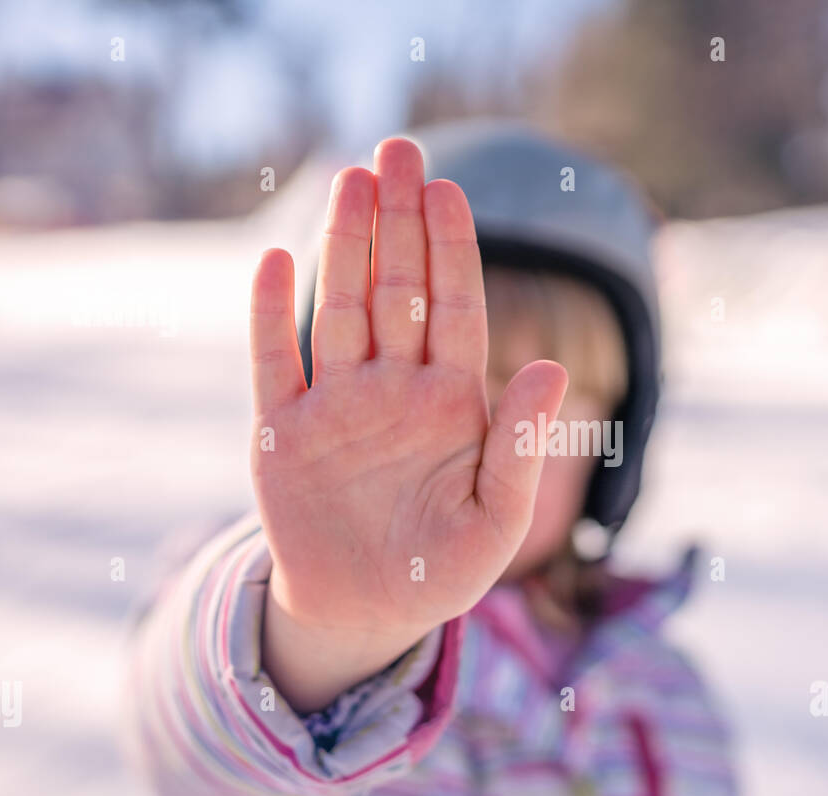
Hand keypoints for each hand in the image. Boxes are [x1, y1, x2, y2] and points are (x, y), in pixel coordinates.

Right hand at [248, 138, 566, 711]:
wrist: (367, 614)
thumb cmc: (443, 573)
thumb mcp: (497, 522)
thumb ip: (521, 446)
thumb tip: (556, 368)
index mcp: (452, 405)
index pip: (456, 309)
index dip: (452, 250)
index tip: (450, 189)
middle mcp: (395, 390)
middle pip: (399, 289)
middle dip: (400, 221)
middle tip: (399, 148)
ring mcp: (337, 406)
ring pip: (341, 308)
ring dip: (344, 245)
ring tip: (351, 179)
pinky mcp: (283, 434)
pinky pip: (274, 362)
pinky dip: (271, 315)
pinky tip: (276, 260)